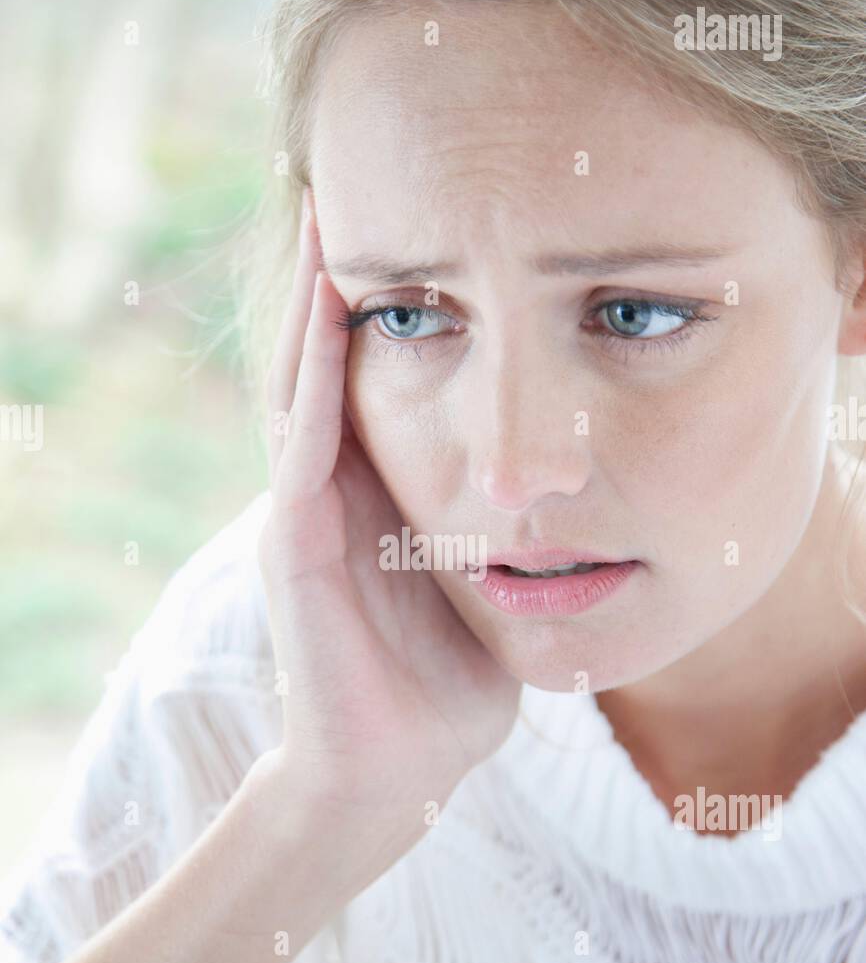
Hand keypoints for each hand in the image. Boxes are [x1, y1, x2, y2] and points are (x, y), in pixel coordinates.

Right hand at [257, 189, 520, 839]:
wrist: (395, 772)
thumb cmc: (445, 689)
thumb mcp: (482, 584)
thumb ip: (496, 527)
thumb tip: (557, 486)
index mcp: (371, 500)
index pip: (365, 386)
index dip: (380, 312)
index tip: (413, 234)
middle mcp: (328, 494)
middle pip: (323, 366)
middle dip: (334, 283)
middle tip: (347, 190)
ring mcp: (302, 516)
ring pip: (300, 387)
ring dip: (312, 305)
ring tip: (326, 219)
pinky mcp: (292, 546)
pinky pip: (304, 445)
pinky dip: (314, 377)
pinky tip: (332, 314)